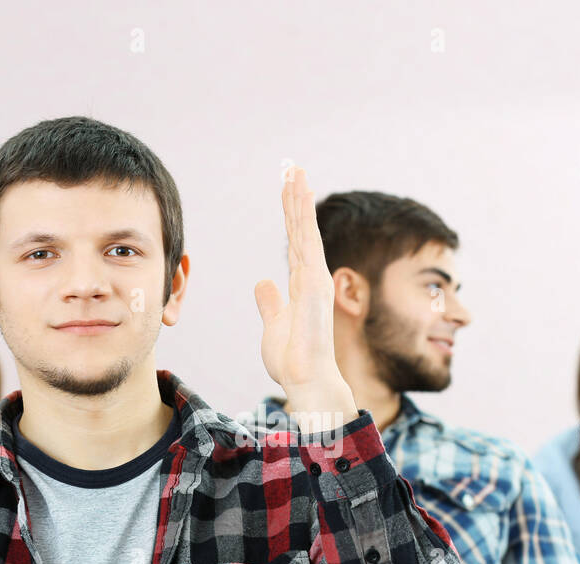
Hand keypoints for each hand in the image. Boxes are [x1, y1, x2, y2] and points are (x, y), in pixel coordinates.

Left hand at [254, 167, 355, 418]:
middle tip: (293, 169)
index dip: (292, 217)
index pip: (296, 243)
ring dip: (300, 199)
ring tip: (295, 170)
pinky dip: (303, 216)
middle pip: (302, 230)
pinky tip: (300, 194)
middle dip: (297, 199)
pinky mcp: (314, 282)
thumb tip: (263, 283)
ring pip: (305, 230)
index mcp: (302, 285)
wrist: (306, 379)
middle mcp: (312, 277)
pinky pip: (307, 241)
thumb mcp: (273, 325)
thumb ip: (270, 303)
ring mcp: (315, 278)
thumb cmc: (293, 359)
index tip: (289, 192)